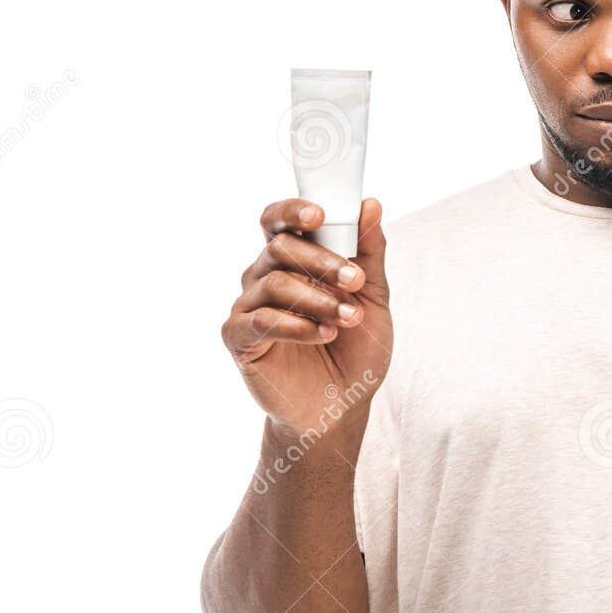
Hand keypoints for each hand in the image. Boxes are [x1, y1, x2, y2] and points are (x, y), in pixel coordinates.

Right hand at [221, 198, 391, 441]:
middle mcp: (264, 276)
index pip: (279, 221)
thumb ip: (369, 254)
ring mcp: (248, 306)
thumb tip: (370, 205)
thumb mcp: (373, 298)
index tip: (320, 215)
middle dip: (322, 261)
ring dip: (318, 299)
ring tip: (349, 320)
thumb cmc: (354, 349)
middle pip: (280, 248)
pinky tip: (323, 335)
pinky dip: (296, 325)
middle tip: (355, 281)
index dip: (293, 210)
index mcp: (294, 260)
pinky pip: (260, 320)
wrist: (340, 407)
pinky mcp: (238, 338)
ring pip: (274, 282)